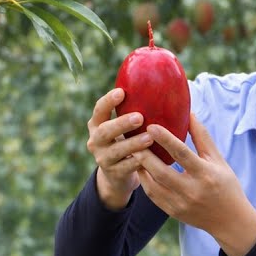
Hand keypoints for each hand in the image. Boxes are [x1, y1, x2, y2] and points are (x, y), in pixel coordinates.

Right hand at [86, 87, 154, 209]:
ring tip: (149, 138)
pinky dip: (139, 162)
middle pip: (104, 131)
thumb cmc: (126, 140)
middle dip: (121, 123)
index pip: (99, 110)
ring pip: (116, 150)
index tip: (122, 92)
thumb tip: (159, 82)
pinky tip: (152, 158)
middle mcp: (95, 140)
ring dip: (133, 144)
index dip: (108, 101)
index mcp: (97, 124)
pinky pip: (126, 168)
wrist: (117, 173)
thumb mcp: (123, 126)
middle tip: (140, 117)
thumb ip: (132, 109)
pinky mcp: (113, 173)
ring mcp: (102, 158)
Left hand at [132, 114, 255, 255]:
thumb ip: (202, 137)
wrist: (230, 221)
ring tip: (132, 151)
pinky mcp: (173, 212)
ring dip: (141, 167)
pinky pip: (152, 195)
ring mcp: (180, 203)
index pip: (181, 153)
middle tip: (133, 139)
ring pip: (152, 185)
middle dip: (144, 154)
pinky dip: (145, 181)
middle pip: (161, 171)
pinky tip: (141, 168)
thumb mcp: (218, 160)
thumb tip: (189, 113)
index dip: (165, 139)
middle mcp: (191, 190)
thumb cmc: (225, 185)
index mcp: (205, 174)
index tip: (150, 126)